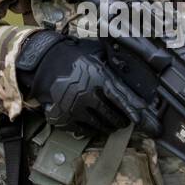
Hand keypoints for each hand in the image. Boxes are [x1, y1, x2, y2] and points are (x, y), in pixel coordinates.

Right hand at [15, 31, 159, 136]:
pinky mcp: (64, 118)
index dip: (132, 110)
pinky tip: (95, 126)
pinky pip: (83, 130)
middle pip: (111, 115)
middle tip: (125, 122)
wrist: (44, 64)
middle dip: (121, 120)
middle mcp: (87, 95)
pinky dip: (92, 129)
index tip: (141, 119)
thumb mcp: (95, 54)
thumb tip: (132, 67)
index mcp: (97, 78)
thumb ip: (112, 63)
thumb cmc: (73, 57)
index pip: (121, 98)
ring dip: (108, 126)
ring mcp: (74, 108)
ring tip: (113, 125)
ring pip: (99, 125)